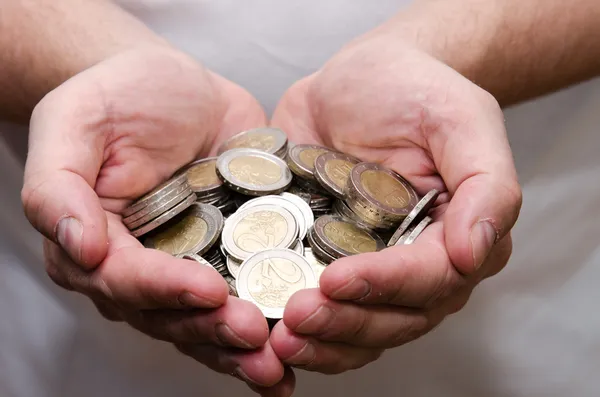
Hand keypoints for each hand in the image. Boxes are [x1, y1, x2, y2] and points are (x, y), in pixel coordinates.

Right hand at [21, 45, 291, 393]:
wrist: (176, 84)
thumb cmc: (118, 95)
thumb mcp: (73, 122)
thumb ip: (57, 186)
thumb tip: (79, 248)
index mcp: (95, 242)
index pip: (124, 280)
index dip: (165, 290)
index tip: (209, 291)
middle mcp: (140, 266)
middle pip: (171, 314)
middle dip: (214, 330)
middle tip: (258, 338)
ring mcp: (188, 264)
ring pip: (208, 320)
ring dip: (242, 347)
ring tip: (280, 361)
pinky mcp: (231, 254)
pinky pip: (246, 294)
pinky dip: (269, 322)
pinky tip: (297, 345)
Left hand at [269, 29, 521, 372]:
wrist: (357, 79)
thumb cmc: (413, 90)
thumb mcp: (460, 118)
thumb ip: (488, 183)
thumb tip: (476, 254)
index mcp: (458, 236)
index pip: (430, 279)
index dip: (385, 286)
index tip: (336, 280)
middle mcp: (419, 266)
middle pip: (392, 318)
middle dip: (344, 323)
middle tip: (295, 317)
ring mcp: (371, 270)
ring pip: (356, 330)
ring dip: (319, 342)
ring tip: (276, 339)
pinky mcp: (327, 263)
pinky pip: (321, 309)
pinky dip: (296, 328)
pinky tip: (264, 328)